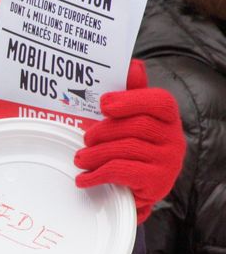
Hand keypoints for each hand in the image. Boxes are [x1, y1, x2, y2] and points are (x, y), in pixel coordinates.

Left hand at [74, 59, 185, 222]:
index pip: (160, 101)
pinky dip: (98, 174)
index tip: (104, 104)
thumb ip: (130, 93)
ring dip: (95, 154)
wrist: (136, 189)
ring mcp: (169, 162)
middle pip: (136, 126)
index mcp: (167, 117)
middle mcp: (174, 138)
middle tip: (84, 139)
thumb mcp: (129, 119)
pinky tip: (84, 178)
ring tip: (80, 158)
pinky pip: (123, 171)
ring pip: (126, 149)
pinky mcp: (157, 183)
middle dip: (103, 131)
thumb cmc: (129, 147)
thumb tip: (133, 65)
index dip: (131, 100)